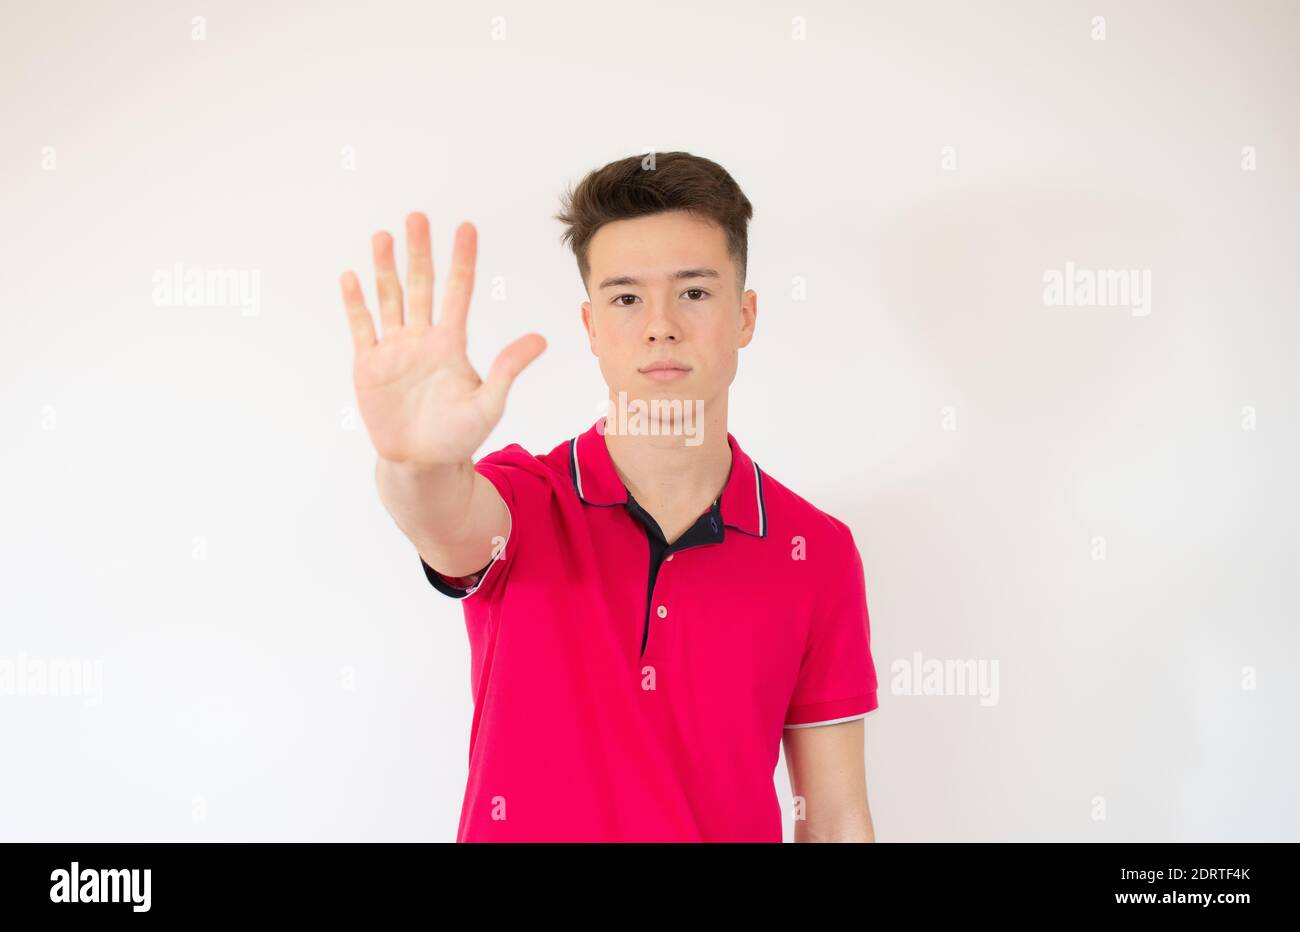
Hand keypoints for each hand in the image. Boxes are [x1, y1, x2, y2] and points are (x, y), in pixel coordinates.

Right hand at [339, 213, 545, 464]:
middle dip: (419, 253)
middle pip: (420, 286)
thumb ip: (508, 369)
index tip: (466, 227)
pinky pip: (361, 328)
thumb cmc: (459, 436)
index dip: (462, 260)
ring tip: (383, 236)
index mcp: (451, 343)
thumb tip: (541, 339)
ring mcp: (393, 350)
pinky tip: (351, 276)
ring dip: (385, 268)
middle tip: (417, 217)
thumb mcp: (490, 403)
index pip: (458, 292)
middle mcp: (422, 338)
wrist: (422, 463)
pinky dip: (356, 303)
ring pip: (389, 299)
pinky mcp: (369, 366)